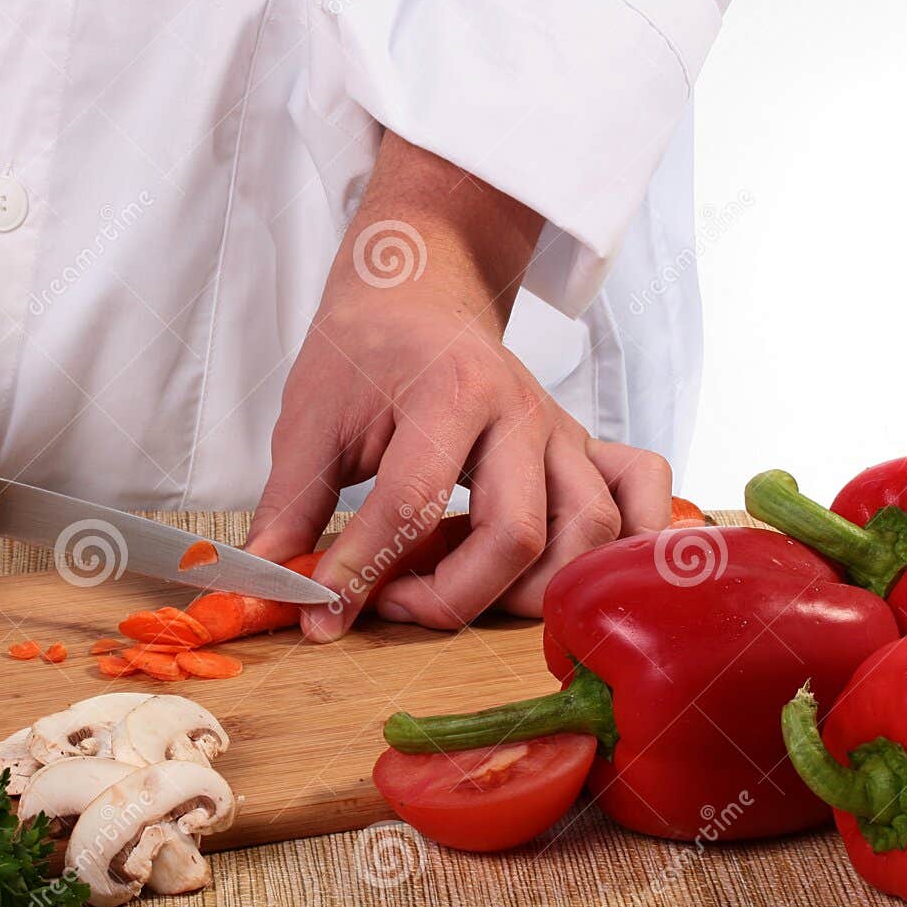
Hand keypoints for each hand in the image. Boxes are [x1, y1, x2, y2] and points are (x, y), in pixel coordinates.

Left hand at [246, 133, 671, 639]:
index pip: (412, 504)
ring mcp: (564, 432)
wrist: (415, 294)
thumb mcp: (310, 418)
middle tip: (392, 602)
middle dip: (451, 596)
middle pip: (516, 533)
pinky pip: (641, 496)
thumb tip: (265, 577)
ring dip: (527, 588)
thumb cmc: (362, 353)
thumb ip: (290, 503)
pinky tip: (565, 570)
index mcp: (449, 391)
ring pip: (588, 533)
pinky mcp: (586, 447)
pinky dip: (624, 542)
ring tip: (459, 588)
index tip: (322, 612)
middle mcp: (522, 412)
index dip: (364, 570)